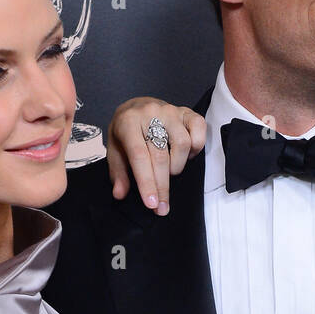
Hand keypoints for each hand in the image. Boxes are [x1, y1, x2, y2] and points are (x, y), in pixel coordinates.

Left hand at [106, 98, 205, 214]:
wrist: (136, 107)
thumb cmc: (126, 131)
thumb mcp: (115, 150)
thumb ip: (118, 173)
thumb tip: (120, 194)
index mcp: (128, 122)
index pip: (139, 156)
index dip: (147, 182)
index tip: (151, 204)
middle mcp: (150, 113)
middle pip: (161, 156)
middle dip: (162, 186)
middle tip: (161, 206)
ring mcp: (171, 111)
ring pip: (182, 145)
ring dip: (177, 166)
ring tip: (169, 170)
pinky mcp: (187, 112)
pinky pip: (199, 131)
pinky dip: (196, 147)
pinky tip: (185, 154)